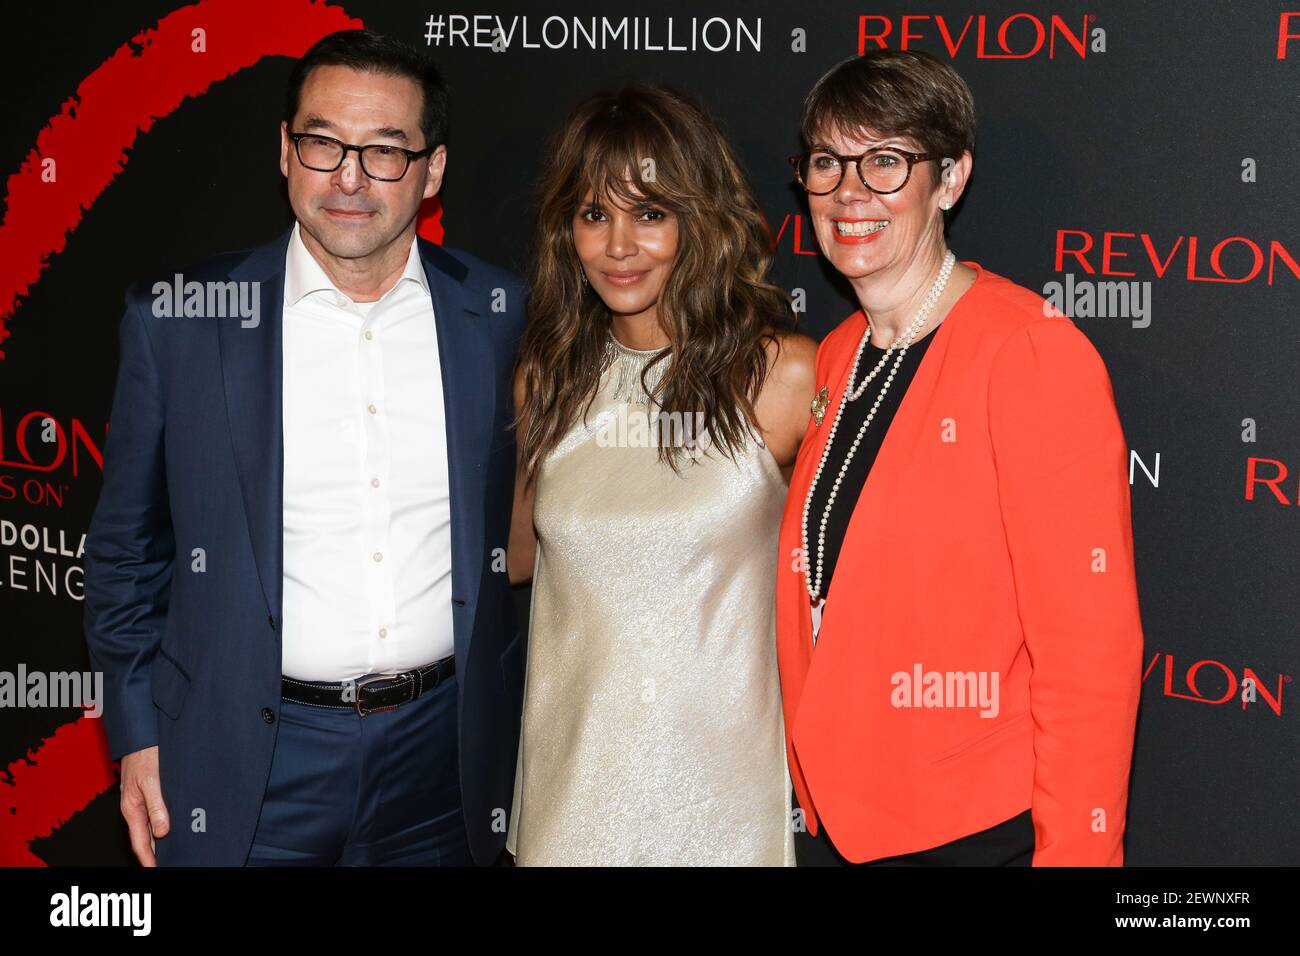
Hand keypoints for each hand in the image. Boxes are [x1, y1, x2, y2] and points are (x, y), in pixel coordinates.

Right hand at [119, 746, 169, 865]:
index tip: (157, 871)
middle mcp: (134, 808)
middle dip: (154, 854)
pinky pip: (153, 815)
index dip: (149, 859)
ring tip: (172, 853)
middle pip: (144, 838)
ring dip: (158, 841)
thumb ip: (156, 805)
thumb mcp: (151, 780)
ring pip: (149, 827)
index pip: (140, 842)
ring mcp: (139, 801)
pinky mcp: (146, 793)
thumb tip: (162, 830)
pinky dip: (161, 826)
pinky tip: (171, 828)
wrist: (140, 736)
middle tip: (169, 864)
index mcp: (131, 809)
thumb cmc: (142, 755)